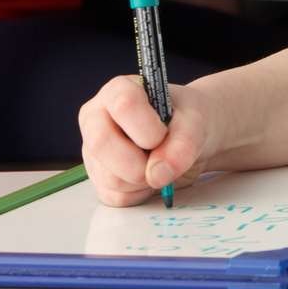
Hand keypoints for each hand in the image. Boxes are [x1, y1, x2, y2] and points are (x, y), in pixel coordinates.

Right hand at [78, 75, 212, 206]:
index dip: (147, 127)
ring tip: (159, 162)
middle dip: (140, 161)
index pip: (123, 105)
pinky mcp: (98, 179)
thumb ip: (183, 143)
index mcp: (117, 91)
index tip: (164, 134)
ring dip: (145, 180)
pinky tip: (150, 176)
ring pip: (110, 177)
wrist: (187, 137)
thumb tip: (157, 175)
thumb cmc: (185, 120)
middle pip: (102, 144)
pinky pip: (116, 197)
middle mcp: (96, 119)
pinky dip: (141, 193)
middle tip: (164, 159)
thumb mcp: (195, 122)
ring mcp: (93, 151)